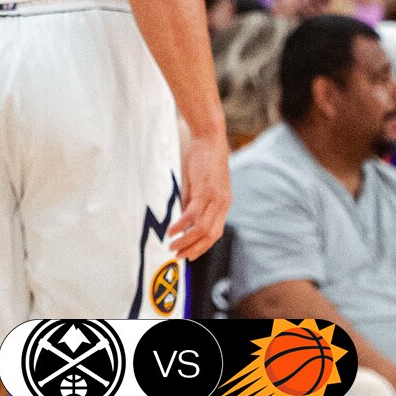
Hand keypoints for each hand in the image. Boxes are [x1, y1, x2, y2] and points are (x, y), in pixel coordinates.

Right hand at [167, 131, 231, 260]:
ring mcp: (215, 198)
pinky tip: (172, 231)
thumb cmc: (203, 159)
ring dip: (186, 241)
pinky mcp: (205, 191)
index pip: (215, 232)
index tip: (189, 255)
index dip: (202, 246)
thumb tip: (184, 217)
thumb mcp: (201, 184)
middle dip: (194, 249)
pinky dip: (181, 225)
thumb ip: (194, 201)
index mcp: (224, 203)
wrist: (209, 139)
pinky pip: (192, 215)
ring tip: (172, 247)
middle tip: (178, 256)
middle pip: (210, 235)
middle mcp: (222, 204)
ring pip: (202, 229)